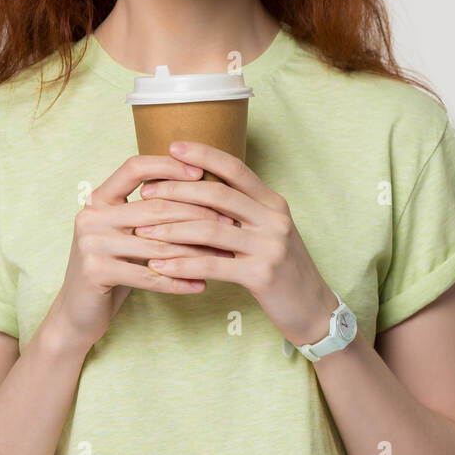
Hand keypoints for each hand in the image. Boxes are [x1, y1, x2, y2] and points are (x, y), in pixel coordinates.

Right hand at [50, 154, 240, 353]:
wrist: (80, 310)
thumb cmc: (116, 265)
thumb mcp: (129, 232)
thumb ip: (152, 210)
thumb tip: (208, 188)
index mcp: (100, 198)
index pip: (135, 168)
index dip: (168, 166)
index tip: (201, 171)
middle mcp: (91, 216)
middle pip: (156, 207)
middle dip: (198, 214)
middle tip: (230, 222)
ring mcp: (90, 243)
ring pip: (158, 244)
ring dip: (197, 252)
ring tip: (225, 255)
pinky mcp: (95, 271)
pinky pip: (149, 275)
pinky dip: (178, 281)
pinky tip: (201, 284)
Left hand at [133, 141, 336, 347]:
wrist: (312, 307)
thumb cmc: (283, 268)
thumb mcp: (269, 231)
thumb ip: (244, 211)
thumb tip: (201, 193)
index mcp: (273, 203)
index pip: (236, 169)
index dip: (204, 155)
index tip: (173, 147)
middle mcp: (274, 219)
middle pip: (218, 194)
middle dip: (177, 190)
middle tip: (145, 192)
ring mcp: (270, 246)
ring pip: (210, 228)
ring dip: (171, 229)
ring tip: (142, 230)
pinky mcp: (261, 274)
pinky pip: (213, 264)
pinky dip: (181, 264)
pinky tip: (158, 266)